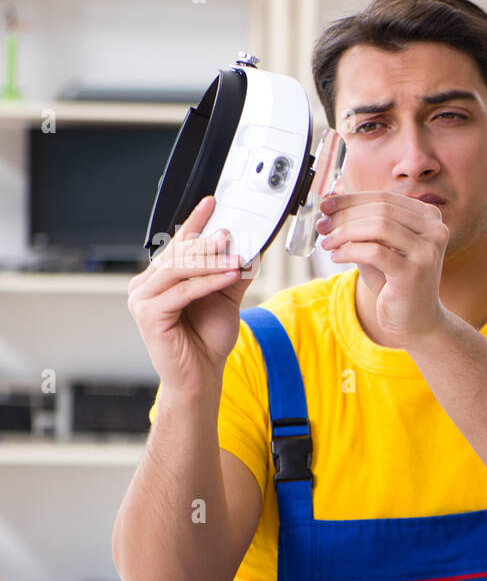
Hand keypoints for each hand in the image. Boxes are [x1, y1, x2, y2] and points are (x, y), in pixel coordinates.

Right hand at [127, 196, 256, 397]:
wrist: (201, 377)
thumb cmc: (208, 340)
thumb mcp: (226, 299)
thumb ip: (232, 273)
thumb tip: (249, 247)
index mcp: (161, 279)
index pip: (178, 244)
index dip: (195, 222)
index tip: (211, 202)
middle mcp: (146, 285)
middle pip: (178, 255)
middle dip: (206, 242)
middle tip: (229, 232)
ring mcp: (143, 299)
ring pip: (179, 270)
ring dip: (209, 261)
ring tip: (235, 256)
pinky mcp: (148, 314)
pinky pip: (182, 291)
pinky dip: (207, 282)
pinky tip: (229, 274)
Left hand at [317, 191, 449, 345]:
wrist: (416, 322)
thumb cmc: (396, 284)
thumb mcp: (379, 247)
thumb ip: (360, 226)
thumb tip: (330, 203)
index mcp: (429, 218)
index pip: (385, 198)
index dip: (351, 199)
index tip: (326, 205)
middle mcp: (435, 231)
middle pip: (381, 209)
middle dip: (345, 215)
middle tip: (322, 225)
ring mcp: (427, 251)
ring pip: (378, 226)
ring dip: (345, 232)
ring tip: (328, 242)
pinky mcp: (414, 272)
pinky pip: (374, 252)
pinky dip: (350, 251)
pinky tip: (337, 256)